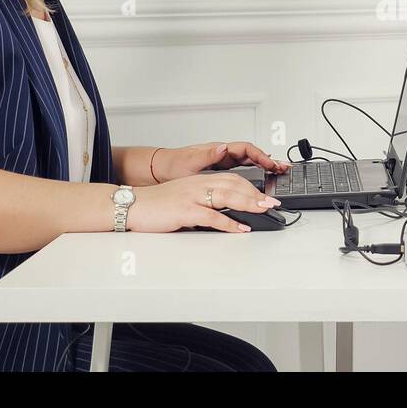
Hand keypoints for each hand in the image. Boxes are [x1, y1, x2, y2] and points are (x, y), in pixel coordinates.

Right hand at [126, 171, 281, 232]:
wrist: (133, 205)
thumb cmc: (158, 204)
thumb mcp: (185, 197)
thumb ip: (205, 202)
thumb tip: (226, 214)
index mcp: (200, 180)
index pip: (233, 179)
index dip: (252, 187)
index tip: (266, 195)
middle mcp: (199, 184)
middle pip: (235, 185)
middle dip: (257, 194)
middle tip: (273, 203)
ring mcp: (192, 197)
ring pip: (228, 196)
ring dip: (249, 203)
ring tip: (265, 210)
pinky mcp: (185, 210)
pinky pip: (212, 216)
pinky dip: (230, 222)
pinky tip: (241, 228)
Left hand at [154, 141, 289, 181]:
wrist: (159, 170)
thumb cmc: (172, 166)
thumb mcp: (188, 163)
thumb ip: (207, 156)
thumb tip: (223, 147)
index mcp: (217, 150)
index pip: (246, 149)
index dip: (261, 156)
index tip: (271, 164)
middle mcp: (221, 154)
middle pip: (251, 154)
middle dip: (268, 160)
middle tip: (283, 168)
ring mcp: (221, 161)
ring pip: (248, 161)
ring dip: (263, 165)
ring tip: (278, 172)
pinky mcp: (218, 170)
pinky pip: (241, 168)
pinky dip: (253, 171)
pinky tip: (260, 178)